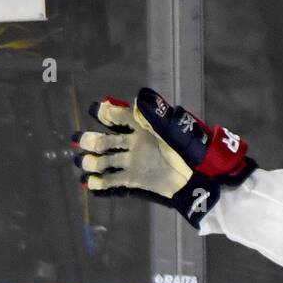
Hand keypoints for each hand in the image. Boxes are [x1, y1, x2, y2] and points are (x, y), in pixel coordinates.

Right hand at [72, 88, 255, 226]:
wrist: (201, 179)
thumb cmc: (191, 151)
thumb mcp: (176, 132)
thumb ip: (157, 117)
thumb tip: (139, 99)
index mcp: (143, 126)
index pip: (121, 115)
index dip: (108, 113)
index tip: (97, 110)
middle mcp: (134, 142)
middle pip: (107, 139)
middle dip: (92, 140)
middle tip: (80, 141)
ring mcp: (132, 161)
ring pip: (106, 160)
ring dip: (93, 161)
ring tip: (83, 163)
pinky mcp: (135, 179)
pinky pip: (114, 180)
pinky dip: (102, 182)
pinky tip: (89, 183)